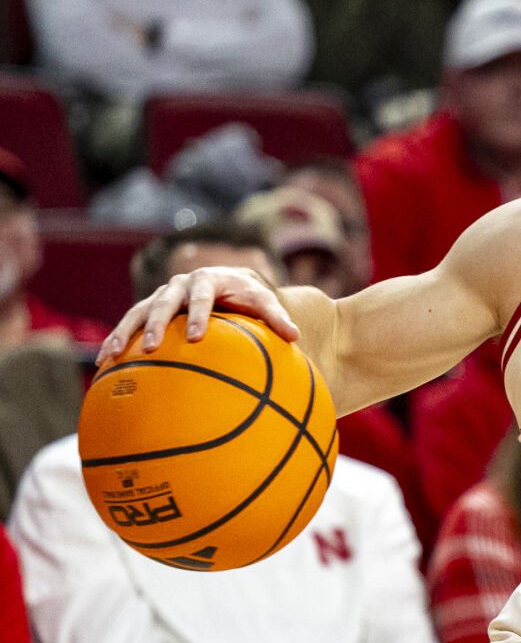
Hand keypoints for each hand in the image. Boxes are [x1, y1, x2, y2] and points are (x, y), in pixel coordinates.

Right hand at [97, 267, 298, 366]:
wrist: (226, 281)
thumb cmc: (247, 295)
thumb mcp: (262, 302)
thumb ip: (276, 317)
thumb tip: (295, 336)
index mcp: (207, 280)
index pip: (202, 297)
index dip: (199, 315)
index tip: (196, 337)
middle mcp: (179, 286)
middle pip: (165, 302)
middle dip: (158, 323)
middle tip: (154, 347)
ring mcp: (160, 296)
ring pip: (139, 312)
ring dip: (126, 332)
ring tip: (114, 354)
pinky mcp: (149, 309)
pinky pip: (129, 324)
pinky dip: (117, 339)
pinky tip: (105, 361)